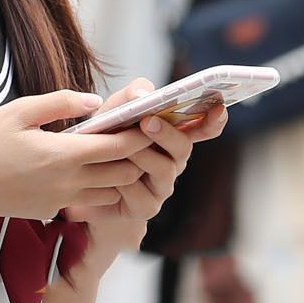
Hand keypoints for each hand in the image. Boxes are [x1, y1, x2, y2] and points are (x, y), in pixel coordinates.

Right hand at [0, 89, 155, 228]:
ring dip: (121, 174)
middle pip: (127, 172)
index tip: (149, 119)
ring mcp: (62, 200)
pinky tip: (88, 169)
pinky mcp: (52, 210)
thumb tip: (95, 101)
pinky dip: (100, 188)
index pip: (121, 146)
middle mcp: (70, 182)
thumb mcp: (19, 110)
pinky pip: (90, 201)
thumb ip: (61, 102)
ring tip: (116, 151)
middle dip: (138, 155)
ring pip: (113, 191)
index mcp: (65, 154)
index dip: (141, 134)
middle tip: (137, 134)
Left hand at [61, 81, 221, 273]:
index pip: (202, 128)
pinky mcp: (145, 207)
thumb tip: (144, 94)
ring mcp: (162, 187)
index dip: (214, 120)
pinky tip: (109, 175)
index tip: (220, 107)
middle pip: (183, 148)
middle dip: (167, 133)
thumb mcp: (114, 113)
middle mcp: (173, 162)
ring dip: (143, 155)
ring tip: (123, 146)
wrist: (84, 183)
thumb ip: (130, 97)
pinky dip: (124, 182)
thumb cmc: (105, 141)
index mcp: (172, 137)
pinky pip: (140, 194)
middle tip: (147, 121)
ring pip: (163, 170)